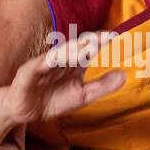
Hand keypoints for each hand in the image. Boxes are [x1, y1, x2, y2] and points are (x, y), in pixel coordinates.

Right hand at [0, 32, 124, 130]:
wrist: (26, 112)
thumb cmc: (53, 100)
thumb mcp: (82, 96)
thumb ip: (102, 86)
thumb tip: (124, 75)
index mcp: (73, 63)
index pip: (88, 48)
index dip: (100, 42)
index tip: (115, 36)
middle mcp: (59, 60)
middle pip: (74, 47)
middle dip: (88, 42)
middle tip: (104, 37)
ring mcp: (43, 65)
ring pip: (57, 55)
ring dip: (70, 50)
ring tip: (84, 48)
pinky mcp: (27, 74)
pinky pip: (36, 67)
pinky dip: (44, 63)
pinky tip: (52, 59)